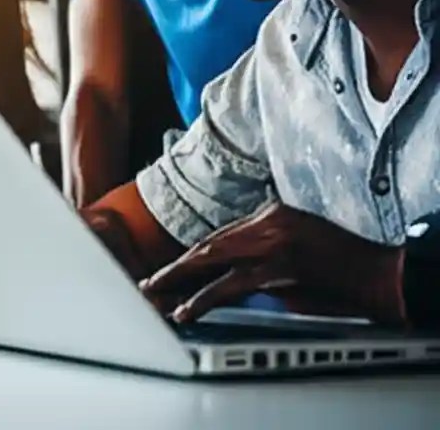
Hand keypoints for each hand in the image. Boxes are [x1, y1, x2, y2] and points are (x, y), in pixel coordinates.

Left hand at [139, 203, 406, 325]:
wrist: (372, 272)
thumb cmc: (334, 252)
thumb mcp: (293, 228)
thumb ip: (258, 238)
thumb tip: (225, 259)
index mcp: (269, 215)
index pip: (218, 237)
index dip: (189, 256)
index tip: (168, 269)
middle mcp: (268, 231)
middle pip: (210, 250)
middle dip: (177, 271)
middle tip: (151, 285)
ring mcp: (275, 257)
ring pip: (221, 274)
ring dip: (192, 292)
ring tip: (171, 306)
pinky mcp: (283, 281)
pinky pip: (243, 290)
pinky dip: (216, 299)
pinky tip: (196, 309)